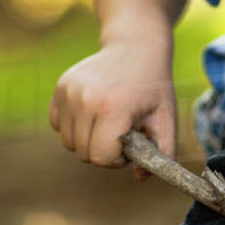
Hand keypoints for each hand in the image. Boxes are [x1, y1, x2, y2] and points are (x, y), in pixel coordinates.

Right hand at [48, 40, 175, 181]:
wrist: (136, 46)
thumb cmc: (153, 86)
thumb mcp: (167, 118)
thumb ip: (163, 153)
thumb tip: (140, 178)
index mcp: (113, 107)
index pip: (101, 157)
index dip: (117, 158)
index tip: (130, 141)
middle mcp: (85, 98)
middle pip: (83, 153)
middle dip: (103, 150)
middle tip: (121, 131)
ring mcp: (70, 91)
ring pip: (68, 142)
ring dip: (87, 139)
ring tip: (108, 121)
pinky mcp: (60, 87)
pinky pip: (57, 124)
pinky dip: (72, 125)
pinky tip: (92, 111)